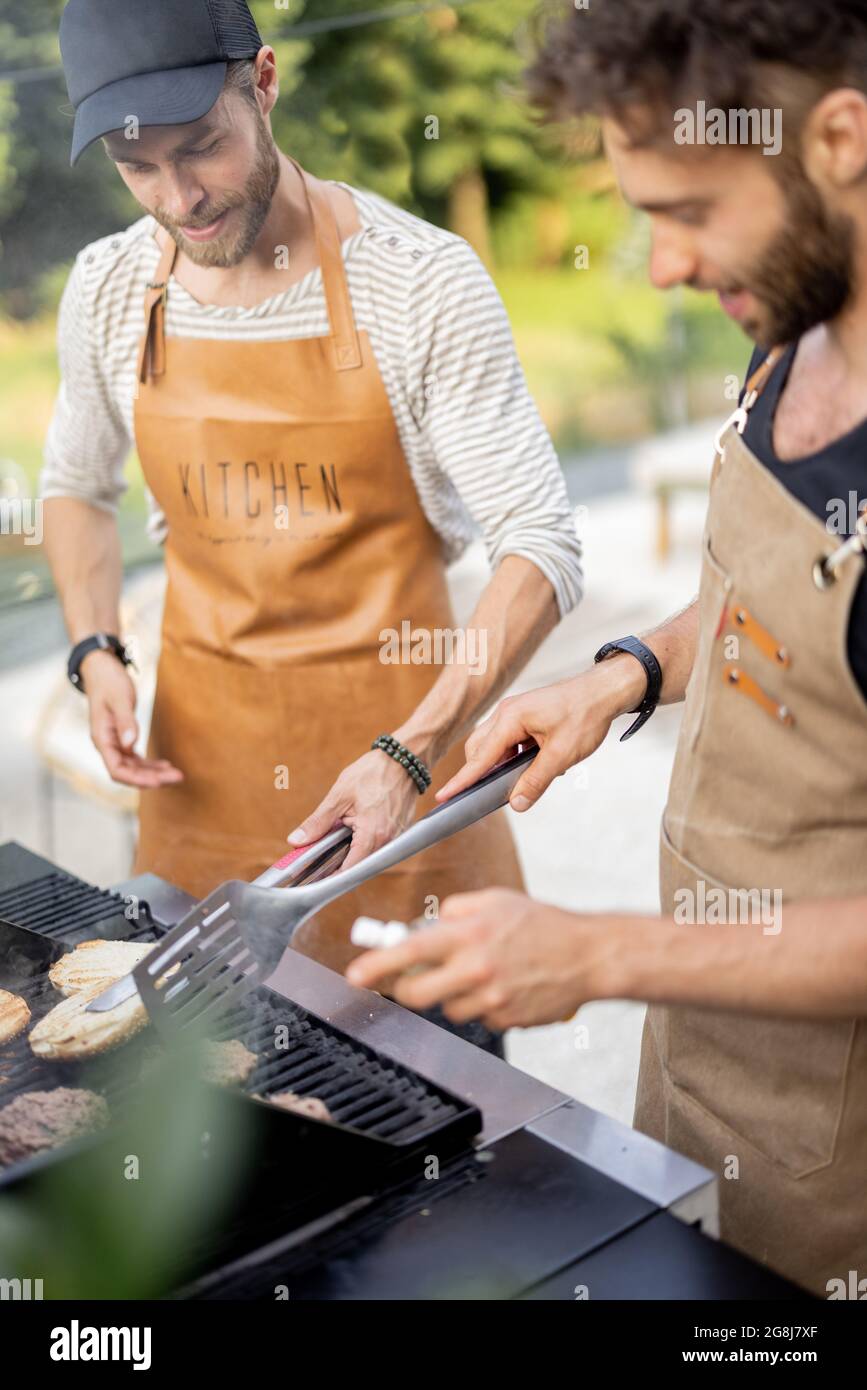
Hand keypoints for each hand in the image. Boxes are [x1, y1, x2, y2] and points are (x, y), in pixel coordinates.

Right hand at [84, 652, 183, 788]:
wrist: (101, 669)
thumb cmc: (109, 681)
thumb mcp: (119, 698)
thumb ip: (125, 721)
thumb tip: (130, 744)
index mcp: (102, 739)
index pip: (117, 770)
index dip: (137, 779)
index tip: (159, 782)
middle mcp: (107, 745)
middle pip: (128, 772)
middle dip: (152, 778)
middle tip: (178, 777)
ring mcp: (114, 743)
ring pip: (133, 767)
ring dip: (153, 773)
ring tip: (177, 774)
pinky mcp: (121, 738)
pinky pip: (135, 758)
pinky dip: (149, 764)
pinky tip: (165, 765)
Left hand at [287, 746, 419, 870]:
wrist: (404, 759)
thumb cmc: (373, 773)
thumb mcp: (339, 796)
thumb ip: (317, 823)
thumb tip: (296, 841)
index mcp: (373, 835)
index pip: (350, 870)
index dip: (331, 876)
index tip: (314, 876)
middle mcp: (388, 842)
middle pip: (359, 866)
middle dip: (339, 864)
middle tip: (319, 858)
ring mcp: (396, 838)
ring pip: (369, 856)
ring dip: (352, 852)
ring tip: (335, 841)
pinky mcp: (400, 832)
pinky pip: (379, 846)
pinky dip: (364, 842)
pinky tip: (352, 831)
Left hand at [346, 888, 625, 1029]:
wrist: (587, 955)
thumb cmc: (542, 924)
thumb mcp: (496, 900)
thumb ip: (457, 910)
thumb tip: (425, 926)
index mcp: (469, 934)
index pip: (410, 952)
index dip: (377, 965)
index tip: (356, 975)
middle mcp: (477, 968)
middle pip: (418, 994)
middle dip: (408, 989)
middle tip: (412, 980)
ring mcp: (492, 998)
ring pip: (449, 1008)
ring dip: (455, 995)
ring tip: (483, 974)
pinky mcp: (506, 1019)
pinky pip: (479, 1018)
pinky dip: (484, 1006)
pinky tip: (506, 987)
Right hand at [436, 658, 645, 812]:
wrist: (604, 691)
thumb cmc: (585, 715)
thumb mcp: (562, 755)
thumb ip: (536, 781)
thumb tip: (516, 803)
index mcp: (511, 719)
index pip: (480, 757)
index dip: (462, 780)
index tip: (443, 796)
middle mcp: (506, 713)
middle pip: (479, 750)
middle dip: (482, 773)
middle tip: (493, 795)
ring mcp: (514, 713)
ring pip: (492, 745)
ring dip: (501, 765)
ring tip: (523, 778)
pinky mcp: (523, 716)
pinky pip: (507, 741)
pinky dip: (512, 757)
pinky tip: (534, 765)